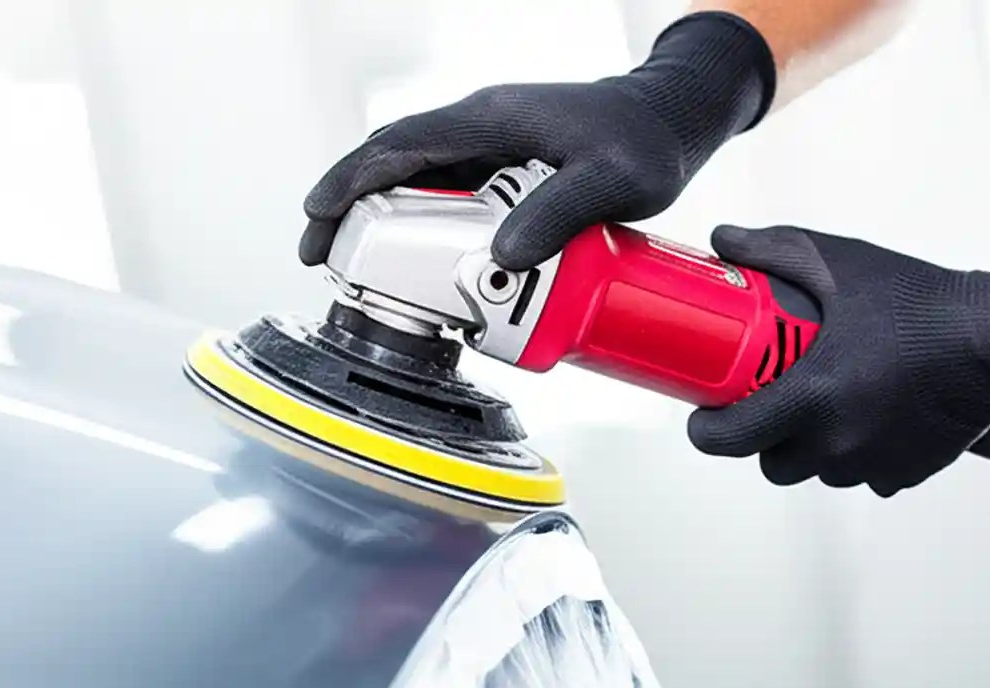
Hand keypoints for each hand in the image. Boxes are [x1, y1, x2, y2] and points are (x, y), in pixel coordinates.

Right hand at [299, 12, 774, 270]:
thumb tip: (502, 257)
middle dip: (348, 205)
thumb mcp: (612, 179)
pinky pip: (445, 195)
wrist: (671, 119)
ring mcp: (487, 147)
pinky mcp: (500, 169)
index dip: (353, 178)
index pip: (402, 144)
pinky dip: (418, 225)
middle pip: (392, 163)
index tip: (318, 212)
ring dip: (379, 219)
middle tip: (319, 253)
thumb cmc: (645, 141)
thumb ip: (558, 214)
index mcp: (490, 119)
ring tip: (353, 266)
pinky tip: (413, 260)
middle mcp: (479, 128)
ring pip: (414, 180)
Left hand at [688, 225, 989, 496]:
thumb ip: (770, 251)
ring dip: (809, 446)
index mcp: (810, 396)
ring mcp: (872, 462)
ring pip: (816, 471)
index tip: (704, 415)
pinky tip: (865, 415)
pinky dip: (858, 454)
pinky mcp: (906, 471)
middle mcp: (837, 440)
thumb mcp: (836, 264)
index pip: (728, 440)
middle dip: (762, 435)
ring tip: (821, 402)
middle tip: (768, 399)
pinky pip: (864, 475)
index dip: (706, 430)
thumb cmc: (921, 302)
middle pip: (770, 461)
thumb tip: (724, 240)